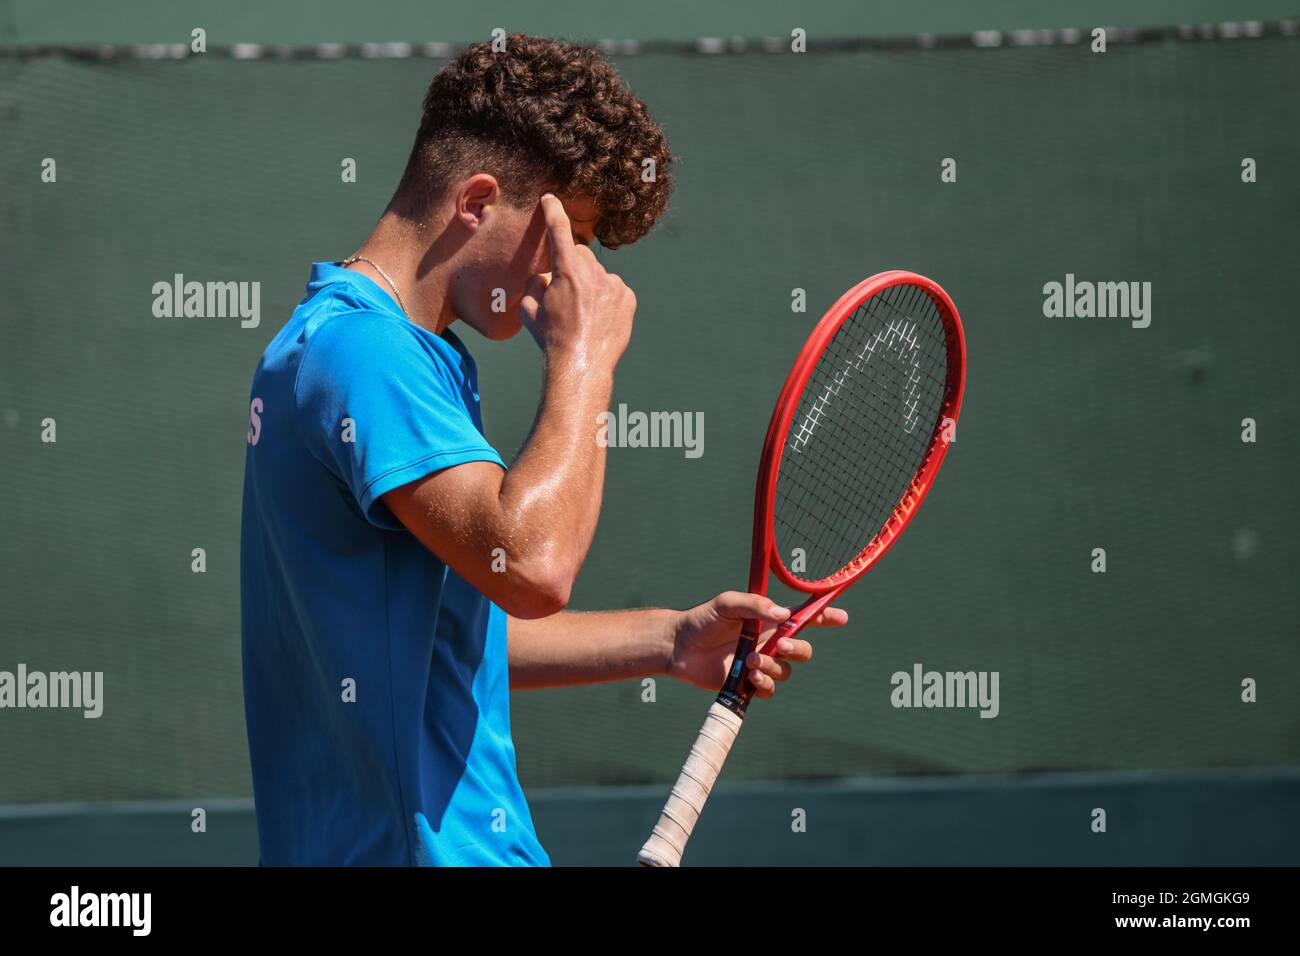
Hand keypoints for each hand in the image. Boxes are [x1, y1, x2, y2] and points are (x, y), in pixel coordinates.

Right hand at [519, 194, 635, 367]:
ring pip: (598, 273)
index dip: (553, 212)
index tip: (550, 199)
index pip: (559, 232)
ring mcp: (614, 285)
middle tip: (564, 292)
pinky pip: (614, 288)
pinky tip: (598, 317)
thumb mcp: (529, 309)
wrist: (582, 364)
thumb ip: (533, 284)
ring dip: (589, 284)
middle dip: (571, 265)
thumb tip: (545, 277)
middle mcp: (594, 273)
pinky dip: (606, 297)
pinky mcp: (628, 298)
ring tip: (582, 313)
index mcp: (567, 271)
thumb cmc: (551, 338)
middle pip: (581, 254)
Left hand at [667, 591, 847, 698]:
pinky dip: (765, 685)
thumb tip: (784, 615)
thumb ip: (755, 605)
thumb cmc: (702, 620)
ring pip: (786, 671)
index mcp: (767, 620)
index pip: (803, 617)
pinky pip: (769, 689)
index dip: (825, 617)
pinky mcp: (748, 683)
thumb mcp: (726, 603)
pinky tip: (749, 678)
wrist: (679, 646)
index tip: (842, 617)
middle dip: (797, 648)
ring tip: (751, 662)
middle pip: (802, 648)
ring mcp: (759, 663)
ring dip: (773, 668)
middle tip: (778, 645)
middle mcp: (768, 642)